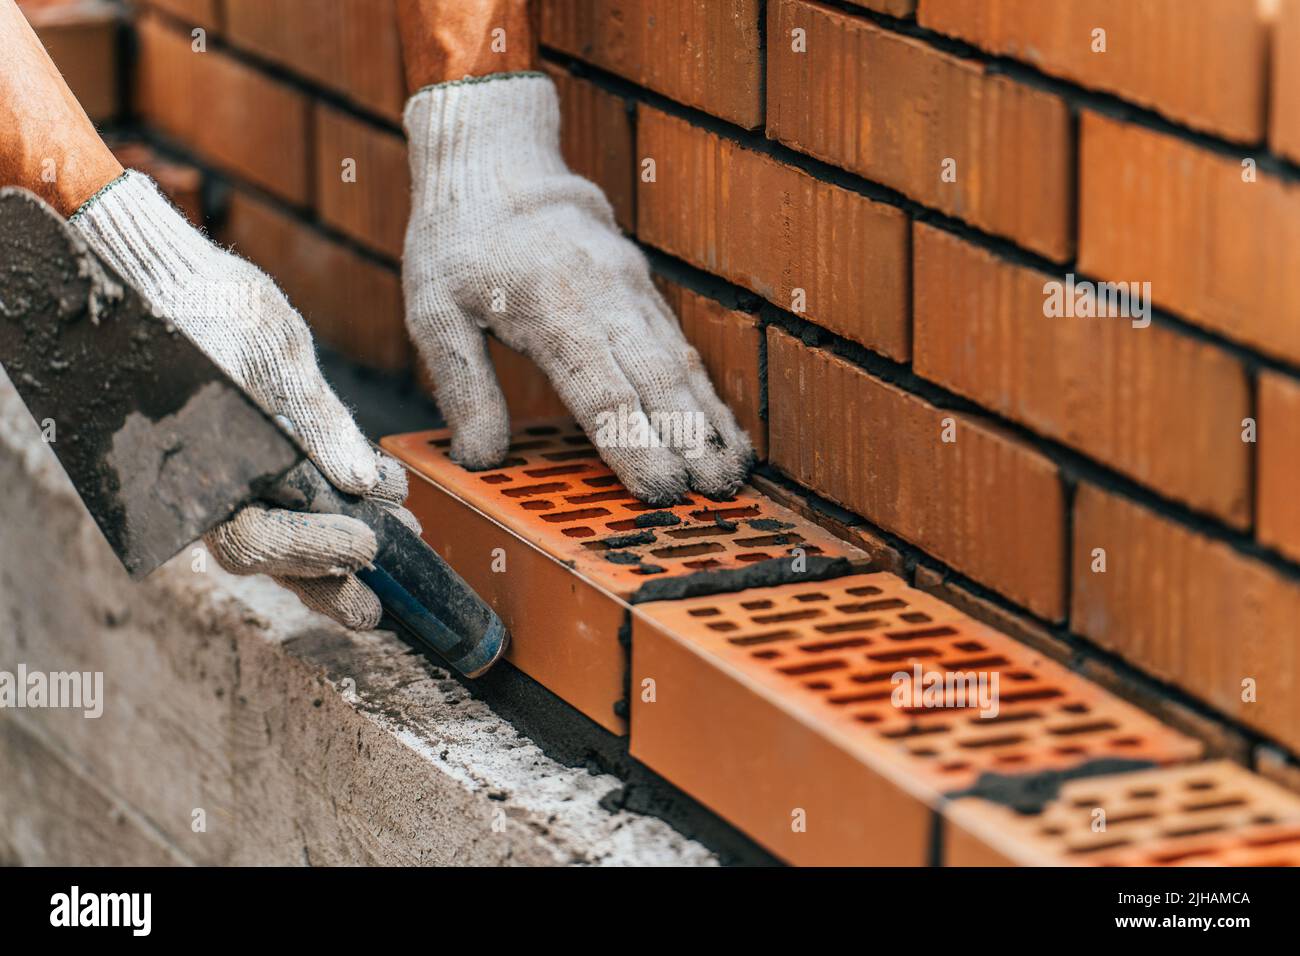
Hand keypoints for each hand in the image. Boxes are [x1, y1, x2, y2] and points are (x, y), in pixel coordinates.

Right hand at [70, 171, 416, 628]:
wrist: (159, 275)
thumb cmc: (209, 301)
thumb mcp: (274, 351)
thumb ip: (317, 421)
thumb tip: (362, 483)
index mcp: (196, 463)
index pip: (255, 538)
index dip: (318, 548)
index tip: (371, 538)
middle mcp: (195, 485)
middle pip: (264, 558)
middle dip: (328, 576)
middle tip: (381, 601)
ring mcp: (211, 479)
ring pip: (270, 541)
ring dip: (330, 556)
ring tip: (391, 553)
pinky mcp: (232, 466)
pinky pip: (271, 508)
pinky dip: (319, 514)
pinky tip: (373, 503)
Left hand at [401, 73, 752, 504]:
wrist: (498, 160)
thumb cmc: (459, 241)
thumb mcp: (433, 309)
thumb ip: (462, 385)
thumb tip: (481, 458)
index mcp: (550, 310)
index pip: (603, 392)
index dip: (634, 446)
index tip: (659, 490)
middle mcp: (603, 299)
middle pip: (656, 382)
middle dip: (689, 444)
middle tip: (715, 496)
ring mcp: (631, 291)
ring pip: (679, 364)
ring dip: (709, 423)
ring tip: (733, 474)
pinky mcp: (642, 289)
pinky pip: (680, 347)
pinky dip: (705, 392)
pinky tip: (723, 430)